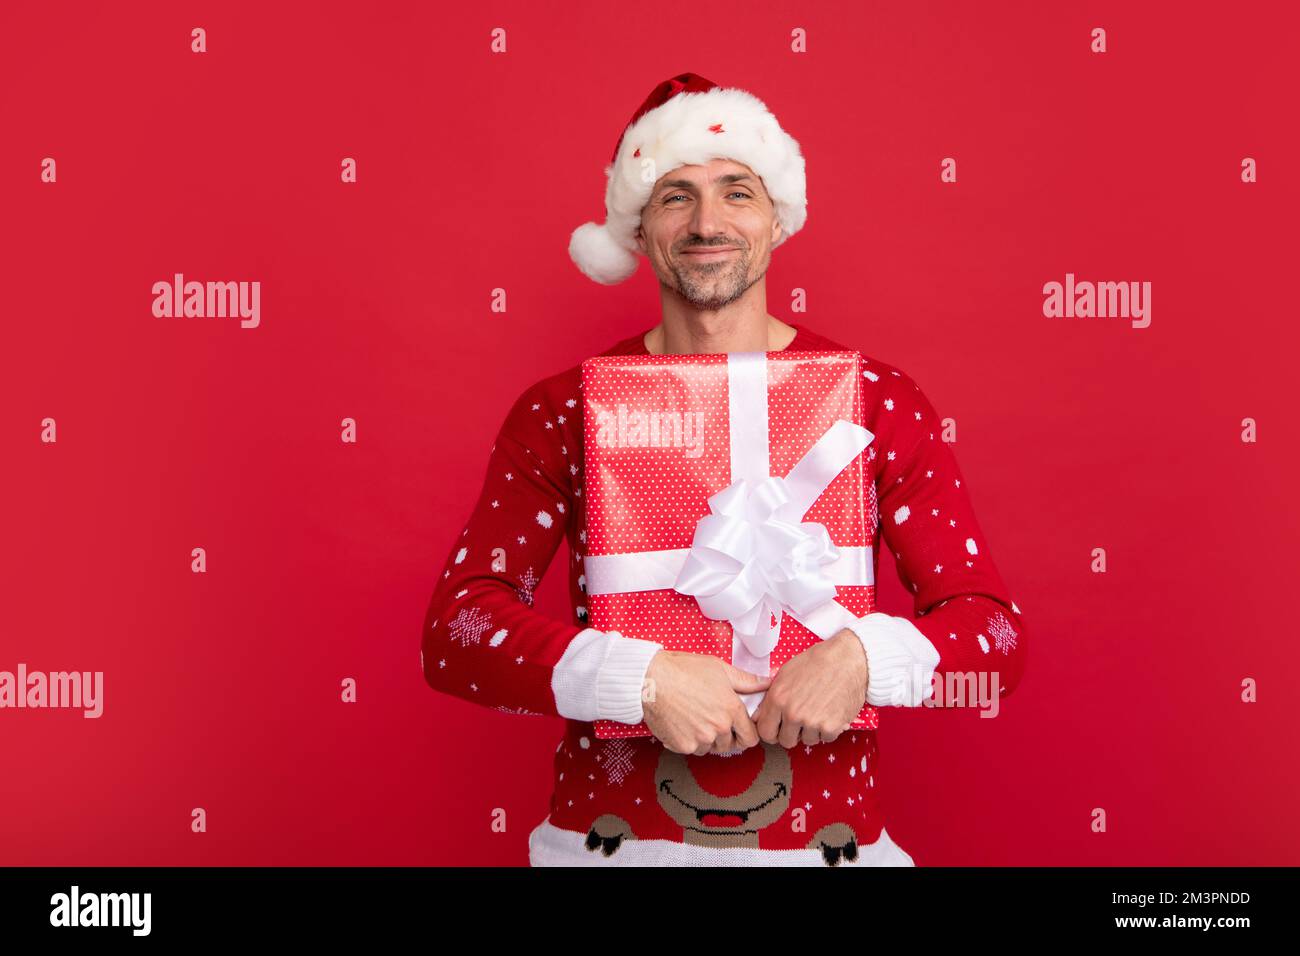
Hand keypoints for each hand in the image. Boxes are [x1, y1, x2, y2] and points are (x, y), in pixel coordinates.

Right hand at [641, 650, 771, 755]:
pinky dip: (688, 740)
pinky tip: (682, 722)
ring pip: (710, 748)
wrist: (650, 679)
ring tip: (695, 718)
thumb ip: (747, 681)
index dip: (746, 733)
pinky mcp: (682, 746)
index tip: (738, 728)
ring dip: (706, 739)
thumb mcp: (719, 669)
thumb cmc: (683, 670)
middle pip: (730, 745)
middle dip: (725, 736)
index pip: (750, 738)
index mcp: (731, 709)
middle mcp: (718, 728)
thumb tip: (768, 682)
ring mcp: (700, 739)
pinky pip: (692, 749)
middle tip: (712, 719)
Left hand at [752, 629, 868, 747]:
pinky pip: (826, 738)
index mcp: (778, 699)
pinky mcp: (831, 726)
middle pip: (786, 741)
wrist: (847, 659)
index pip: (765, 732)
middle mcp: (793, 713)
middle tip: (801, 722)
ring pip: (807, 740)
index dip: (772, 732)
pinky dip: (829, 729)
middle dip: (792, 734)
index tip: (779, 729)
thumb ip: (771, 697)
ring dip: (812, 731)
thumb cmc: (817, 661)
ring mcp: (812, 721)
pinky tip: (831, 713)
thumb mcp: (785, 673)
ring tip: (819, 711)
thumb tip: (758, 716)